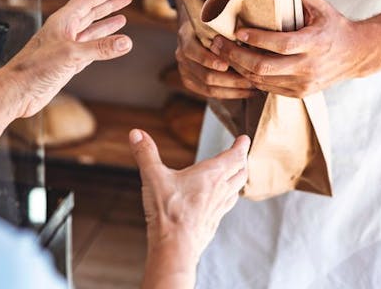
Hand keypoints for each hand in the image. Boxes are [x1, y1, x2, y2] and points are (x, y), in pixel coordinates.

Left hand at [5, 0, 132, 117]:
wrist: (17, 91)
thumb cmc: (33, 69)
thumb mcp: (71, 55)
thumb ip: (99, 48)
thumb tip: (124, 42)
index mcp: (61, 22)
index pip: (86, 0)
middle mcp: (63, 32)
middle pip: (90, 12)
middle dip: (108, 4)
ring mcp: (65, 48)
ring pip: (90, 30)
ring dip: (106, 23)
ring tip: (122, 17)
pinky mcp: (67, 63)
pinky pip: (89, 49)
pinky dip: (101, 44)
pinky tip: (110, 43)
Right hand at [130, 129, 248, 279]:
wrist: (175, 247)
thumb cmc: (168, 211)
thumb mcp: (153, 176)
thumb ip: (146, 153)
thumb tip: (136, 133)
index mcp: (211, 174)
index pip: (235, 156)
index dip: (241, 146)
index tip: (244, 139)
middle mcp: (220, 190)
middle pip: (241, 172)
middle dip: (242, 161)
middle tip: (241, 154)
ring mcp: (219, 208)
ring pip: (236, 189)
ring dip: (238, 179)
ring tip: (235, 175)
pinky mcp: (213, 223)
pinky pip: (226, 206)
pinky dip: (228, 197)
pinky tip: (220, 201)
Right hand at [174, 6, 256, 99]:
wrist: (197, 27)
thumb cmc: (213, 20)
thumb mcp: (215, 17)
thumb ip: (224, 25)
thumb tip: (245, 32)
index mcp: (185, 37)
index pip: (192, 51)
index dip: (208, 59)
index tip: (226, 64)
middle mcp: (181, 55)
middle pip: (205, 74)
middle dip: (231, 79)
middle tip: (252, 80)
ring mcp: (184, 70)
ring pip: (209, 87)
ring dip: (233, 90)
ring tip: (253, 89)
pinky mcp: (190, 82)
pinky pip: (209, 93)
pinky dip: (228, 94)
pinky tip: (245, 93)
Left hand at [210, 0, 359, 97]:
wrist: (356, 55)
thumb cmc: (333, 25)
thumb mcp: (321, 4)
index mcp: (315, 42)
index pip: (281, 44)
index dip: (256, 39)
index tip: (237, 31)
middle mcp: (309, 66)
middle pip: (265, 67)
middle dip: (236, 56)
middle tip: (217, 43)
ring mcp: (304, 84)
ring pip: (262, 81)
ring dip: (238, 68)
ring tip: (221, 53)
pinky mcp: (300, 93)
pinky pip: (267, 89)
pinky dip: (250, 78)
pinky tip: (237, 65)